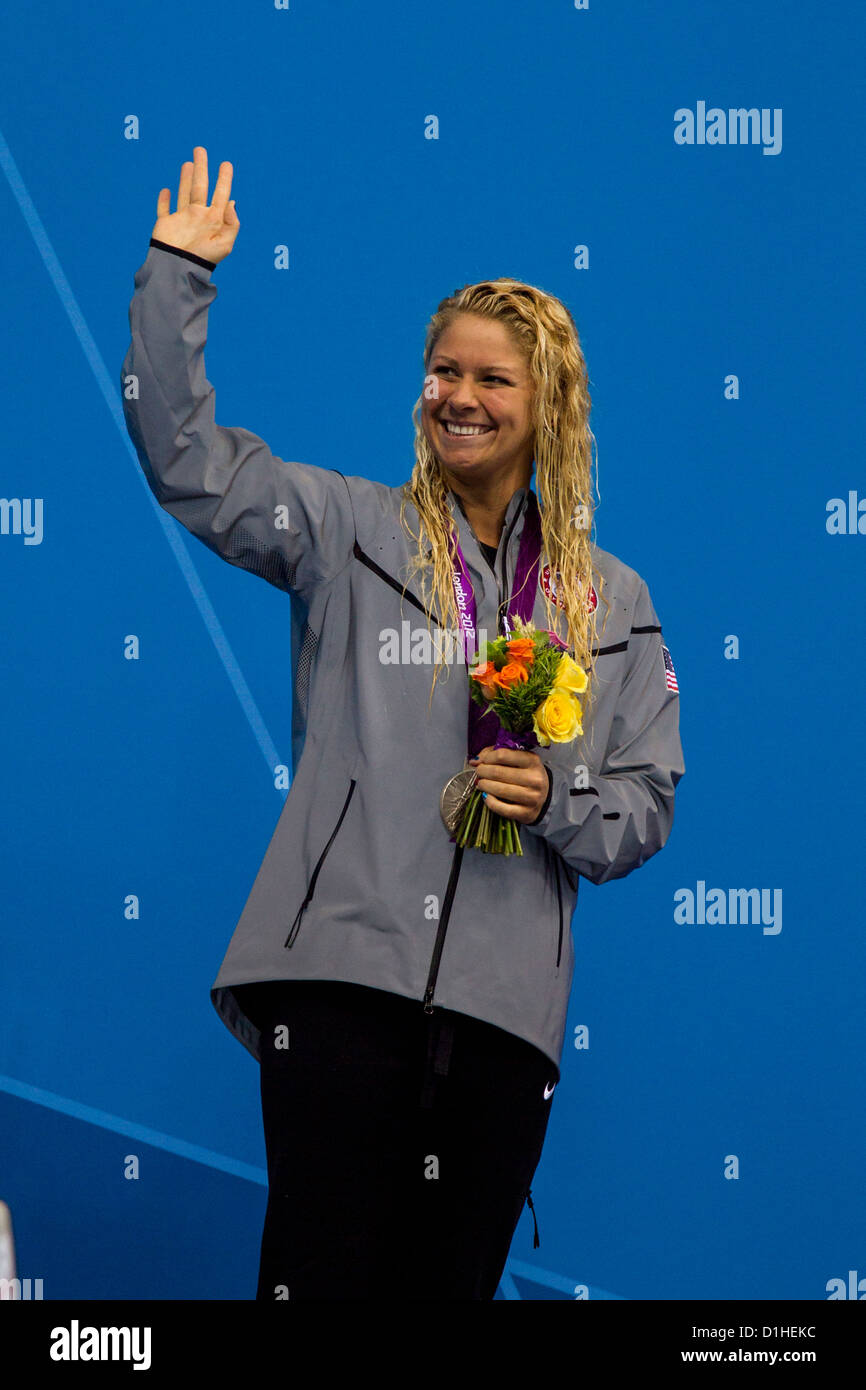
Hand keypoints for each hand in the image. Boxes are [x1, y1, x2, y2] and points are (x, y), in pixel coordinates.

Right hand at [151, 146, 238, 264]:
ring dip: (185, 179)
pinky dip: (163, 201)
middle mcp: (198, 217)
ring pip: (184, 194)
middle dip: (202, 169)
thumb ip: (231, 223)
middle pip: (200, 187)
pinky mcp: (166, 225)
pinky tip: (166, 191)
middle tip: (201, 150)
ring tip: (188, 163)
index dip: (224, 179)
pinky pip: (164, 210)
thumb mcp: (225, 244)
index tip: (226, 164)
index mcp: (213, 220)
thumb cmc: (203, 259)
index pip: (220, 194)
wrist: (179, 269)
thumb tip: (232, 201)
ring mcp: (182, 220)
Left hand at [469, 746, 549, 822]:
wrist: (544, 798)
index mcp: (533, 761)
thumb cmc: (526, 775)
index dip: (487, 757)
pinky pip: (501, 808)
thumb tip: (475, 761)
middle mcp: (534, 779)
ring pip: (499, 790)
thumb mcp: (518, 760)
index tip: (483, 761)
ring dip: (484, 785)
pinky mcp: (526, 813)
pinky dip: (489, 801)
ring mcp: (531, 797)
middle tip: (479, 772)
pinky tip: (486, 796)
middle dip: (482, 771)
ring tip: (480, 783)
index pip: (503, 755)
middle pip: (498, 772)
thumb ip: (496, 754)